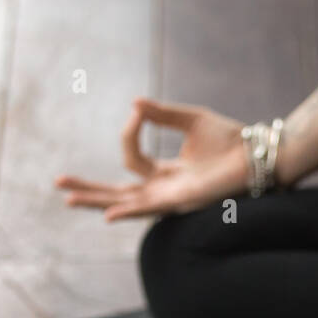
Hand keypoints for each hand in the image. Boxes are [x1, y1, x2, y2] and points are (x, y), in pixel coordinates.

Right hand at [54, 98, 248, 220]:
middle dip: (88, 189)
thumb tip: (135, 103)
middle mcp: (166, 190)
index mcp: (167, 173)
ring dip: (97, 201)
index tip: (138, 110)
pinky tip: (109, 214)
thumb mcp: (191, 120)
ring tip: (69, 200)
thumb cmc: (232, 140)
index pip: (132, 158)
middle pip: (118, 193)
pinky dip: (129, 211)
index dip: (130, 131)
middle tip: (58, 185)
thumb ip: (162, 114)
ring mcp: (173, 199)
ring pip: (127, 204)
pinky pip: (151, 208)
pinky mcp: (184, 201)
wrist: (259, 153)